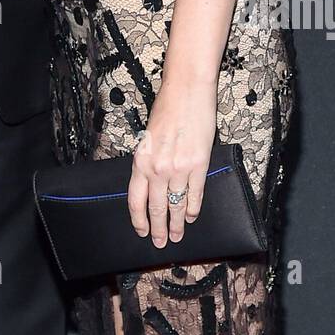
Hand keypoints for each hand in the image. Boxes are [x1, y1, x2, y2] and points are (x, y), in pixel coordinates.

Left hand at [128, 80, 216, 247]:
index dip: (139, 220)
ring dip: (177, 224)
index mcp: (141, 160)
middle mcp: (157, 168)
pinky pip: (195, 194)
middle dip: (158, 229)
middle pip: (157, 208)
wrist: (187, 91)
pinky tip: (191, 216)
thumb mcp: (147, 137)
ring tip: (177, 235)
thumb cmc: (166, 110)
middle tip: (160, 243)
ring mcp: (179, 168)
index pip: (136, 200)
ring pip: (176, 205)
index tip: (141, 232)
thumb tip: (151, 183)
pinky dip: (192, 208)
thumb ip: (148, 160)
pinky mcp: (199, 165)